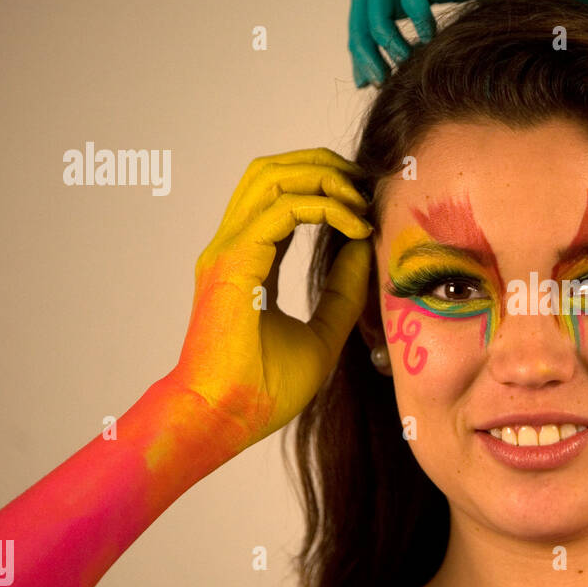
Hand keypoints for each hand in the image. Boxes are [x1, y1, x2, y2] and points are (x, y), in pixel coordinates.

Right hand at [166, 148, 372, 452]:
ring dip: (323, 178)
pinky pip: (282, 209)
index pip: (279, 196)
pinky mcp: (234, 262)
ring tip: (361, 201)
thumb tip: (365, 249)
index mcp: (246, 260)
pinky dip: (324, 207)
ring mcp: (228, 251)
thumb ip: (342, 292)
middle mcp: (232, 246)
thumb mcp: (321, 334)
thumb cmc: (261, 390)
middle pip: (271, 171)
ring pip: (271, 176)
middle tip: (365, 187)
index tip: (366, 207)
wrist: (221, 420)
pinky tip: (354, 228)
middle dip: (323, 166)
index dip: (324, 188)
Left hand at [348, 0, 587, 86]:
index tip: (375, 80)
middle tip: (371, 75)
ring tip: (394, 59)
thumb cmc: (579, 12)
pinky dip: (411, 5)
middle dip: (362, 34)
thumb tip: (454, 111)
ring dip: (378, 22)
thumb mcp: (512, 48)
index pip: (389, 6)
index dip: (370, 42)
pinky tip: (424, 36)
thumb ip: (478, 63)